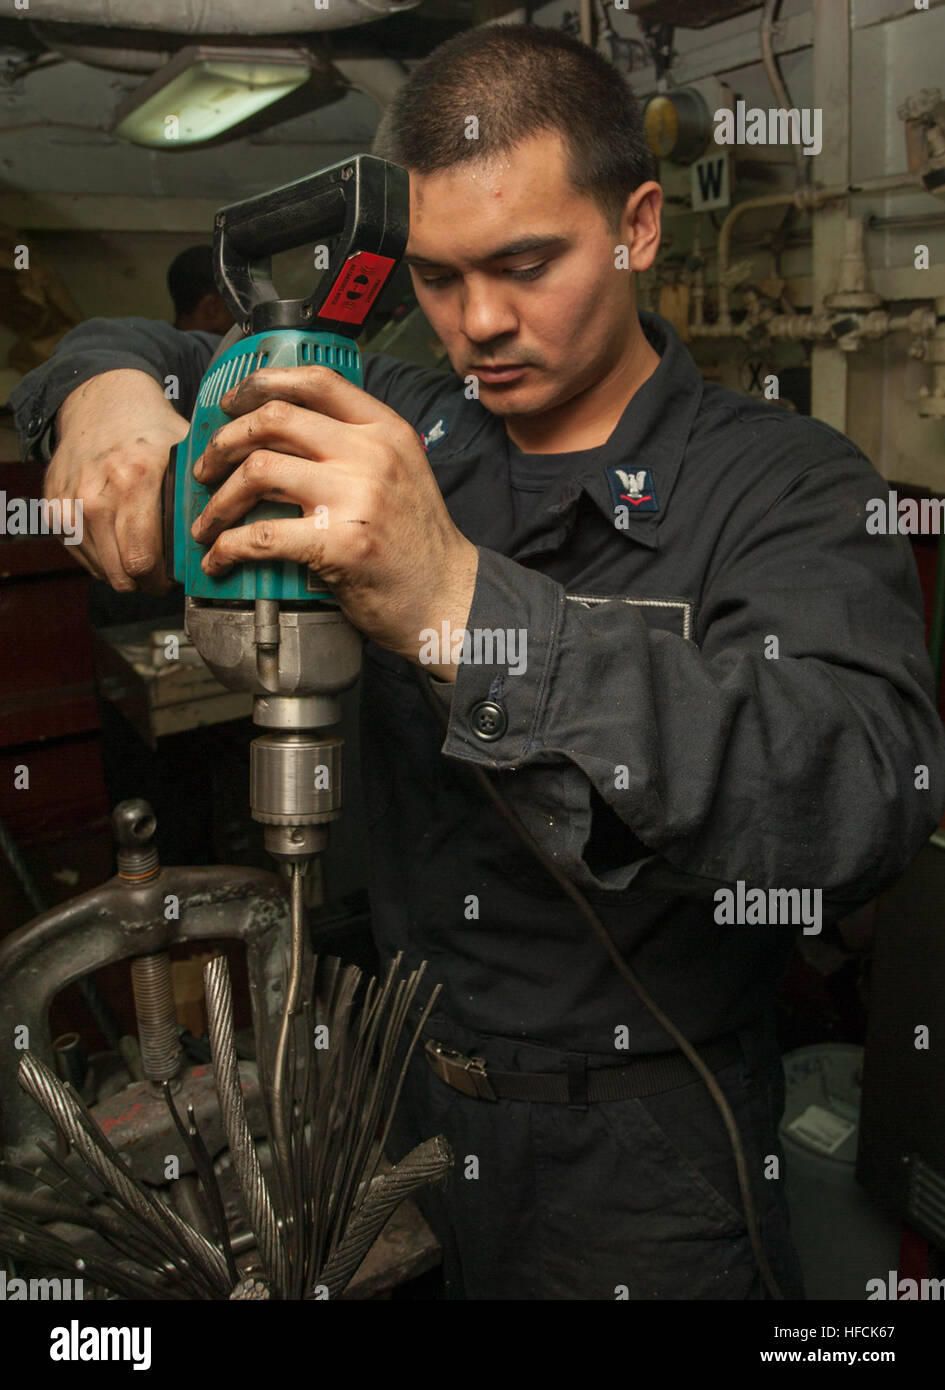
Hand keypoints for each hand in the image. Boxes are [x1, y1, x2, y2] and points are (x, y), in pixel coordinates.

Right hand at [45, 369, 189, 592]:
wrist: (101, 404)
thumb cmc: (149, 432)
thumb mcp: (185, 454)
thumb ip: (204, 494)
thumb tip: (226, 538)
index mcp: (134, 480)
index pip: (145, 559)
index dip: (166, 578)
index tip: (179, 576)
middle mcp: (96, 495)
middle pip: (124, 573)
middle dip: (149, 581)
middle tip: (164, 574)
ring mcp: (70, 505)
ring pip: (104, 571)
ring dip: (126, 571)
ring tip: (144, 552)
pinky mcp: (54, 511)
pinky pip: (85, 559)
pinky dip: (105, 558)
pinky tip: (121, 538)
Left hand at [189, 365, 479, 678]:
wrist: (448, 598)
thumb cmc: (417, 542)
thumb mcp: (401, 472)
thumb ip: (356, 445)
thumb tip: (283, 432)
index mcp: (385, 430)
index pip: (315, 382)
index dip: (260, 383)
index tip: (229, 404)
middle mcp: (371, 454)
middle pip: (272, 419)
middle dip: (222, 442)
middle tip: (206, 468)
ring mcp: (357, 497)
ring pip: (257, 471)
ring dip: (217, 500)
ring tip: (206, 523)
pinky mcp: (340, 545)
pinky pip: (261, 535)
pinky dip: (227, 548)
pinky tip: (218, 560)